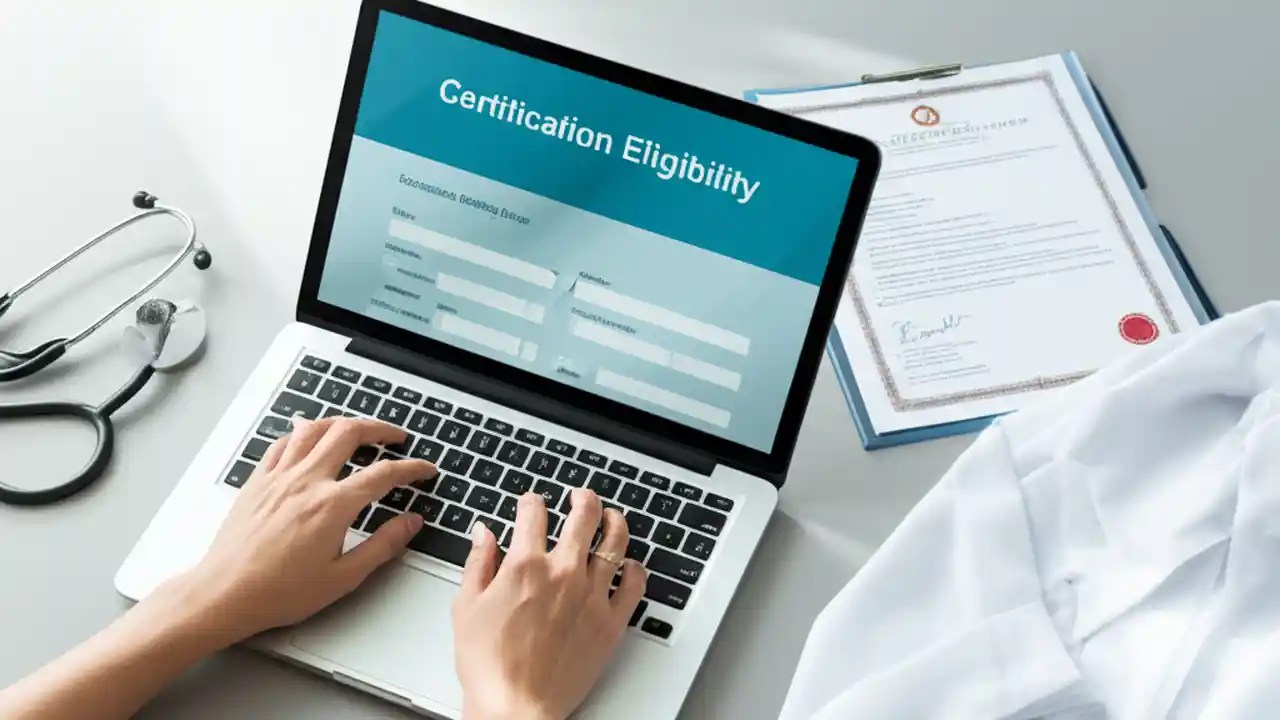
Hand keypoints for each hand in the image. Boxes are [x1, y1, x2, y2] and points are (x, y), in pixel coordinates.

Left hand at [164, 416, 436, 642]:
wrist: (224, 595)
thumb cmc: (278, 593)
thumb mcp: (343, 578)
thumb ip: (382, 546)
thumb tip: (410, 523)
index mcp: (332, 506)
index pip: (383, 474)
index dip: (411, 468)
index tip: (424, 470)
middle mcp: (306, 483)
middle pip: (349, 433)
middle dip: (379, 428)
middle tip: (395, 436)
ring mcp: (279, 478)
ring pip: (314, 429)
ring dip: (341, 422)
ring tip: (357, 428)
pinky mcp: (258, 482)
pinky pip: (282, 443)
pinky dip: (301, 433)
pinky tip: (308, 437)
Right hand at [453, 488, 646, 719]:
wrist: (515, 706)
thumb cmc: (488, 665)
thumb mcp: (466, 606)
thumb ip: (478, 563)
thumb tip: (483, 533)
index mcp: (525, 566)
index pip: (534, 512)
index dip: (531, 500)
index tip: (532, 502)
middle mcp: (563, 573)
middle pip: (584, 515)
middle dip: (581, 497)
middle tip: (579, 496)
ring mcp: (591, 596)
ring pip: (615, 542)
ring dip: (613, 522)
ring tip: (610, 517)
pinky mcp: (610, 622)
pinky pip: (634, 585)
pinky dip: (635, 569)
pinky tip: (629, 564)